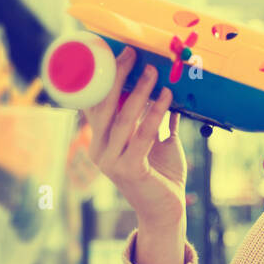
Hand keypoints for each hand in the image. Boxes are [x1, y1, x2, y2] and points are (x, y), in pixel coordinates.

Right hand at [81, 46, 186, 228]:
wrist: (165, 211)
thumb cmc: (160, 175)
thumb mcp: (154, 140)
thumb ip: (155, 119)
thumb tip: (164, 89)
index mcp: (100, 141)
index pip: (96, 104)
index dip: (104, 78)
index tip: (117, 52)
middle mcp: (99, 151)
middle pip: (105, 106)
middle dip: (118, 77)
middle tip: (133, 53)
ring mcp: (111, 162)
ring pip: (124, 119)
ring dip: (140, 92)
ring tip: (154, 70)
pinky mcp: (129, 170)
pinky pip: (143, 136)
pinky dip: (156, 114)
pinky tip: (167, 97)